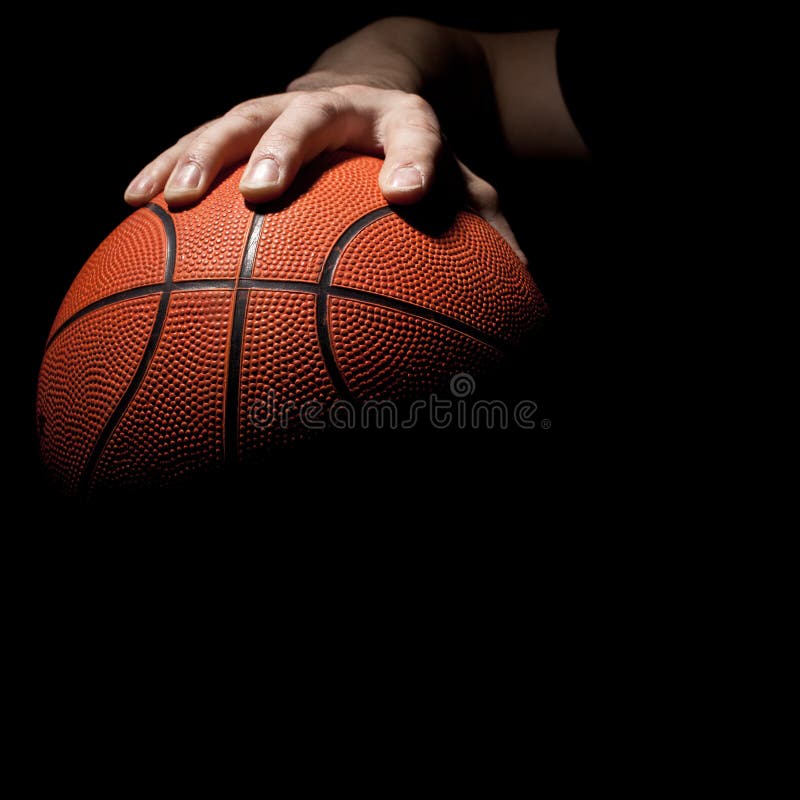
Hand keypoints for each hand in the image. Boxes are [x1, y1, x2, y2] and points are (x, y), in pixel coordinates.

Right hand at [125, 84, 524, 261]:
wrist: (375, 77)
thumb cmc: (419, 147)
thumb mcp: (463, 181)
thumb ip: (485, 227)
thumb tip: (528, 290)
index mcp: (402, 117)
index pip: (416, 132)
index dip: (411, 159)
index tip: (403, 195)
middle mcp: (340, 102)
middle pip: (307, 115)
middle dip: (281, 150)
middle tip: (260, 195)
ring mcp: (284, 103)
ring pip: (236, 117)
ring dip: (200, 155)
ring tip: (167, 197)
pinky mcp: (246, 117)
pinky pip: (199, 138)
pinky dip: (166, 163)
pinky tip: (133, 199)